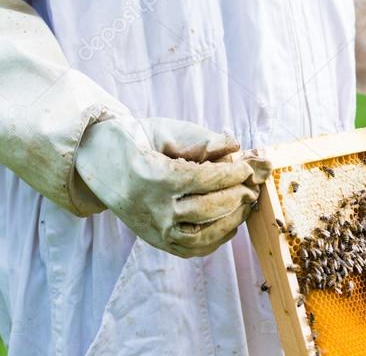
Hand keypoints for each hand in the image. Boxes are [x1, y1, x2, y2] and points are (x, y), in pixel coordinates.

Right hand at [74, 115, 271, 256]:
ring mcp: (153, 229)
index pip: (204, 180)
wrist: (97, 162)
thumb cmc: (135, 141)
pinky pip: (190, 249)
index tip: (248, 169)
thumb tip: (235, 145)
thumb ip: (201, 141)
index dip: (231, 175)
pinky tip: (228, 226)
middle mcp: (154, 209)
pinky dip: (214, 241)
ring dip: (230, 221)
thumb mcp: (164, 131)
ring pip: (201, 235)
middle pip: (207, 209)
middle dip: (236, 197)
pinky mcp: (154, 240)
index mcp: (155, 177)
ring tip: (244, 206)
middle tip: (252, 186)